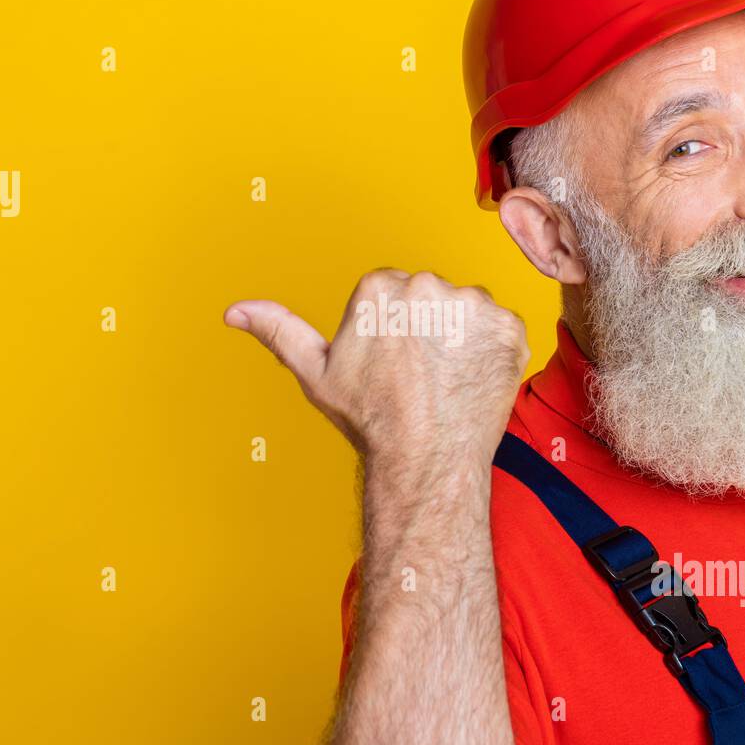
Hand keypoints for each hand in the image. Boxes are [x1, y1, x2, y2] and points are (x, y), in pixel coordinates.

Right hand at [224, 269, 529, 465]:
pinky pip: (502, 328)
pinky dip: (492, 351)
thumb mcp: (316, 372)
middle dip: (427, 327)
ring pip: (467, 309)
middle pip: (430, 295)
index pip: (392, 292)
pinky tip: (470, 380)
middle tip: (417, 375)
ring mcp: (473, 305)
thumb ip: (279, 330)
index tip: (390, 363)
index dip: (391, 330)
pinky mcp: (509, 327)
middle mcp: (427, 284)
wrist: (424, 460)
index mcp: (379, 286)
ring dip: (461, 336)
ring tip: (443, 379)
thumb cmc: (370, 419)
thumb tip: (234, 311)